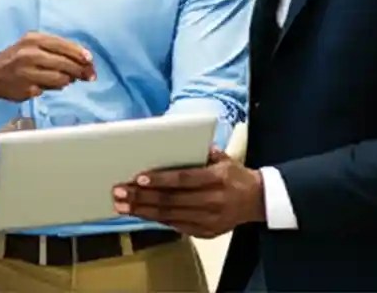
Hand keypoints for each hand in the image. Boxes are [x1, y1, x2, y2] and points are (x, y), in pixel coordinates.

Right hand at [0, 31, 95, 101]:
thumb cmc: (18, 57)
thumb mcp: (33, 44)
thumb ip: (56, 49)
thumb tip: (84, 61)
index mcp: (33, 39)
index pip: (62, 45)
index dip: (79, 53)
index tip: (90, 61)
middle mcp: (29, 54)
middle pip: (64, 63)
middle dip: (80, 70)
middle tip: (89, 75)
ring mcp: (27, 72)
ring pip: (60, 78)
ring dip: (68, 80)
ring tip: (68, 79)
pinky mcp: (26, 89)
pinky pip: (49, 89)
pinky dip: (55, 87)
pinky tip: (51, 84)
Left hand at [111, 148, 264, 238]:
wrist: (257, 201)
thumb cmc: (234, 175)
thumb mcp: (223, 158)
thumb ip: (200, 152)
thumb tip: (174, 143)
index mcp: (216, 179)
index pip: (183, 180)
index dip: (160, 180)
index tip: (138, 178)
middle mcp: (212, 201)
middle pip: (171, 200)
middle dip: (142, 197)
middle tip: (119, 192)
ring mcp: (208, 220)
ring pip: (169, 216)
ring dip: (143, 211)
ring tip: (122, 205)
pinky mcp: (205, 232)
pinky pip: (175, 226)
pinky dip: (156, 219)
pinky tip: (140, 213)